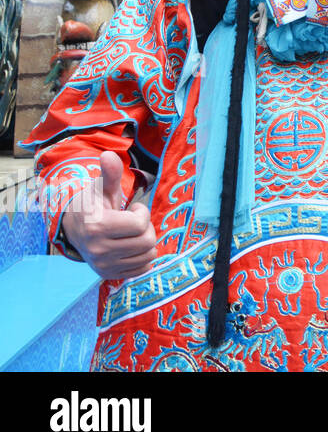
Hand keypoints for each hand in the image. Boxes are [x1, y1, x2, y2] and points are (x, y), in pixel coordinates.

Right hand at [60, 151, 157, 280]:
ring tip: (131, 233)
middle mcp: (99, 250)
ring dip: (146, 242)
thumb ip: (109, 173)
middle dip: (146, 228)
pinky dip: (143, 257)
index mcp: (97, 226)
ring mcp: (103, 266)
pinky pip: (143, 269)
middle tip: (134, 222)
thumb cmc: (93, 205)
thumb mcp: (101, 187)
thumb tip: (109, 155)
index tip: (133, 208)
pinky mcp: (109, 275)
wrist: (74, 229)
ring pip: (149, 256)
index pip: (140, 224)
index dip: (142, 212)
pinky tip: (130, 247)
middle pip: (147, 241)